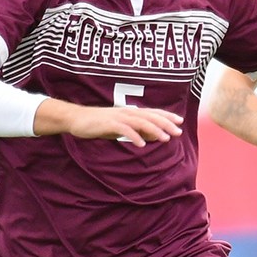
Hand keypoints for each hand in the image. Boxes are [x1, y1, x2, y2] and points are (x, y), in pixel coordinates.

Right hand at [55, 103, 183, 147]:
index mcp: (130, 112)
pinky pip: (124, 130)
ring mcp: (117, 117)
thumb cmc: (99, 124)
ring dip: (154, 130)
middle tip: (178, 132)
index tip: (180, 121)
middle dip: (165, 124)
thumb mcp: (121, 128)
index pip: (152, 112)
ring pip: (140, 122)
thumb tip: (153, 136)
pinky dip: (134, 136)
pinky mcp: (108, 124)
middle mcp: (126, 112)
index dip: (166, 116)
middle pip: (150, 116)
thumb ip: (137, 130)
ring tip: (165, 139)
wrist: (77, 119)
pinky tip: (142, 144)